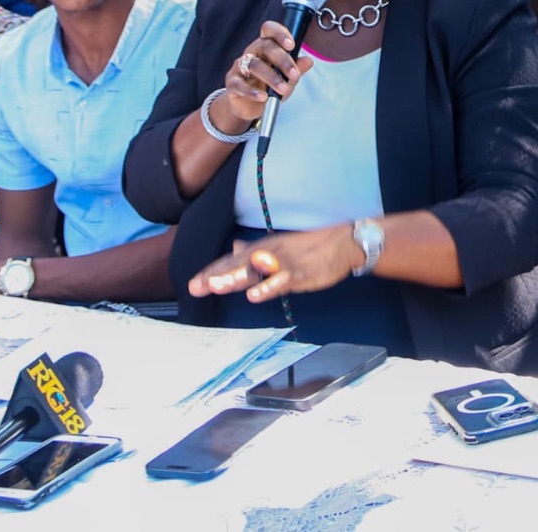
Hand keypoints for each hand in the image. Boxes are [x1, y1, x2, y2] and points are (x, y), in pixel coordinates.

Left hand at [187, 226, 363, 302]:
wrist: (344, 241)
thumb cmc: (310, 246)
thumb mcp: (279, 246)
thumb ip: (254, 250)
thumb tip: (234, 248)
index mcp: (262, 249)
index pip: (231, 261)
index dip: (212, 272)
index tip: (193, 284)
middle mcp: (268, 254)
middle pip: (238, 266)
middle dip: (216, 276)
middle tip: (195, 287)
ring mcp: (284, 263)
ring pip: (256, 272)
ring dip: (235, 278)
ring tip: (216, 286)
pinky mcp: (300, 274)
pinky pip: (281, 281)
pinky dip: (267, 287)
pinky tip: (254, 295)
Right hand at [213, 20, 314, 130]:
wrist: (251, 107)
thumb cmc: (269, 87)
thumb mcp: (287, 79)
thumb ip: (297, 69)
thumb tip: (308, 61)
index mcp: (266, 45)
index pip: (269, 29)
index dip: (280, 33)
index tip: (291, 45)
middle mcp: (252, 52)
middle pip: (265, 46)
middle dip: (282, 60)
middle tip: (294, 74)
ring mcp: (240, 66)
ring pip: (254, 65)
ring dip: (272, 77)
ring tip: (283, 90)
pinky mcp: (232, 82)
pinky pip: (239, 84)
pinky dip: (252, 92)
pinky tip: (263, 97)